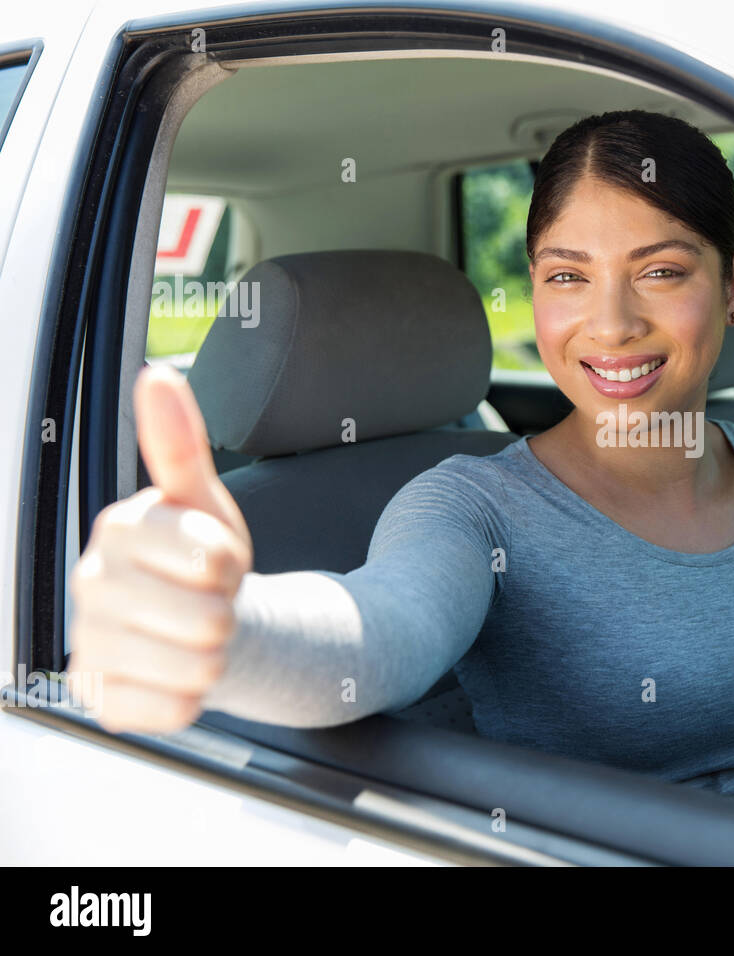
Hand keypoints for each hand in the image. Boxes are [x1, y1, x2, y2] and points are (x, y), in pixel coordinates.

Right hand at [66, 365, 252, 733]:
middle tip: (206, 601)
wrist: (191, 625)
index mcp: (120, 528)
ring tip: (194, 635)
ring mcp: (90, 643)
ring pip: (197, 667)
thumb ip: (180, 444)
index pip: (213, 557)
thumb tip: (158, 375)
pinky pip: (174, 709)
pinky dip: (190, 698)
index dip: (232, 564)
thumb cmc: (198, 561)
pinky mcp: (99, 696)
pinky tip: (173, 671)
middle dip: (227, 613)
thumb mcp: (202, 501)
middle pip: (209, 619)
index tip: (215, 560)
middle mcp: (91, 584)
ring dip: (215, 656)